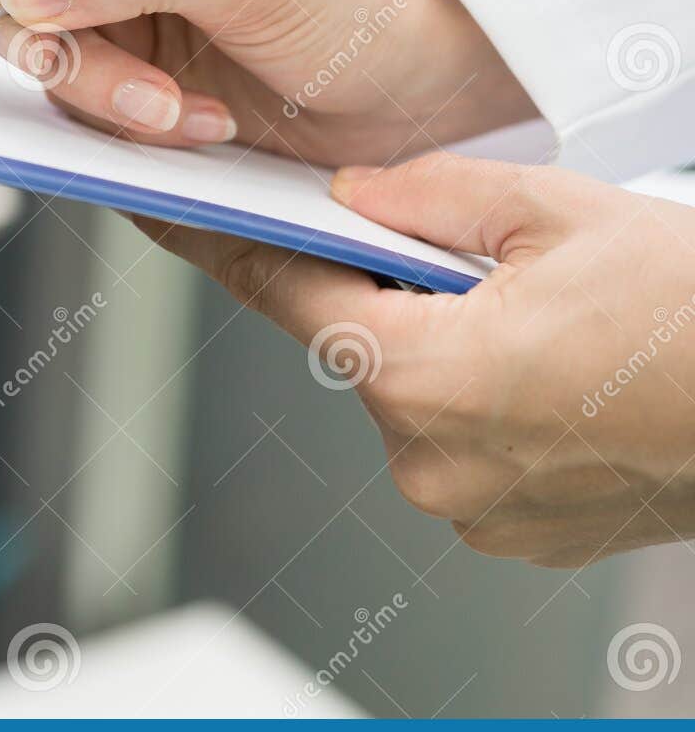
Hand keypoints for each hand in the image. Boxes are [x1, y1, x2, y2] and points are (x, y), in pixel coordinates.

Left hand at [142, 153, 694, 567]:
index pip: (284, 294)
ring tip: (542, 326)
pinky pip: (458, 452)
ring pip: (411, 401)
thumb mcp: (551, 212)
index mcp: (419, 372)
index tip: (176, 217)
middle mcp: (427, 458)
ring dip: (444, 356)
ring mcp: (469, 509)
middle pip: (355, 349)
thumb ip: (423, 198)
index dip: (227, 246)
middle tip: (469, 264)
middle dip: (388, 297)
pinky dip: (483, 408)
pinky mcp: (511, 535)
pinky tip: (554, 380)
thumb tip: (348, 197)